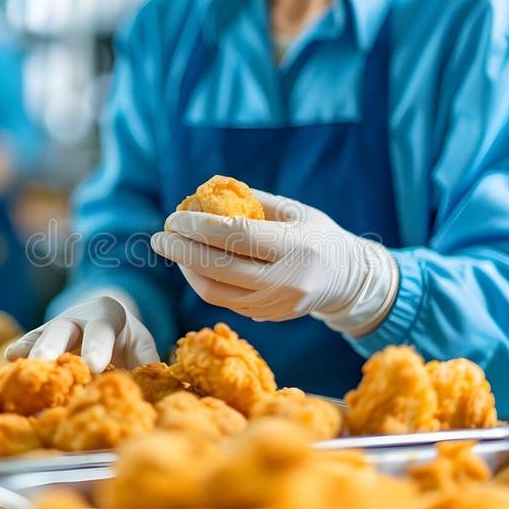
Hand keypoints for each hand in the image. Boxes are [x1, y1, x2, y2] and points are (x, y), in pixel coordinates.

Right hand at [5, 295, 159, 372]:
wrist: (104, 318)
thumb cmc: (125, 337)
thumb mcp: (141, 343)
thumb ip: (146, 361)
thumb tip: (152, 384)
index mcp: (106, 316)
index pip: (100, 331)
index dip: (96, 347)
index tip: (93, 366)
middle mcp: (75, 318)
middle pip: (60, 329)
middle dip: (51, 346)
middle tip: (44, 364)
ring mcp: (53, 328)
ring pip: (37, 337)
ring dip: (27, 353)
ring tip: (15, 368)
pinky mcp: (37, 340)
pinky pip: (24, 346)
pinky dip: (16, 358)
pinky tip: (3, 371)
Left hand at [150, 189, 398, 336]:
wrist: (348, 279)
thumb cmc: (318, 235)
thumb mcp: (296, 210)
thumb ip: (254, 201)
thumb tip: (207, 191)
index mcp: (297, 248)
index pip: (238, 237)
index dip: (201, 227)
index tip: (175, 217)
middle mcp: (286, 282)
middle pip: (220, 268)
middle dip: (182, 251)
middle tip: (160, 236)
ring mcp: (276, 305)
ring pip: (216, 291)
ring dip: (187, 269)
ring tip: (173, 249)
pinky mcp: (267, 317)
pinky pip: (224, 300)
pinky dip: (202, 281)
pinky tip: (192, 264)